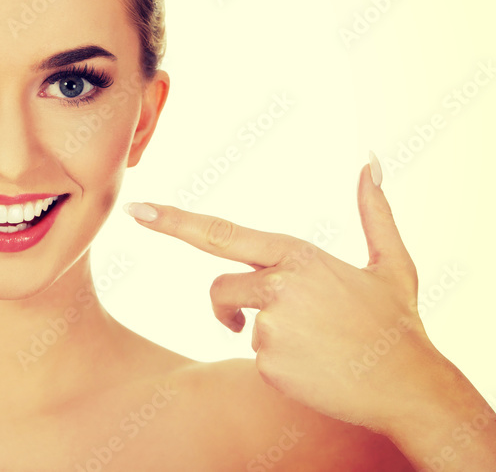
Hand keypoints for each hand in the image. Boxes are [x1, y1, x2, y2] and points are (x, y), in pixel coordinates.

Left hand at [124, 158, 445, 431]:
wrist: (411, 387)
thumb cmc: (396, 325)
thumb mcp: (392, 264)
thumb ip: (374, 213)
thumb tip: (371, 161)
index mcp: (297, 255)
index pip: (221, 233)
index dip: (174, 221)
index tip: (137, 210)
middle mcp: (279, 284)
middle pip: (220, 289)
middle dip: (225, 308)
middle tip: (245, 324)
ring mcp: (272, 324)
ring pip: (242, 327)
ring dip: (266, 337)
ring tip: (313, 347)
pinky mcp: (269, 362)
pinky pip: (258, 359)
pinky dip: (281, 367)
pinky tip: (315, 369)